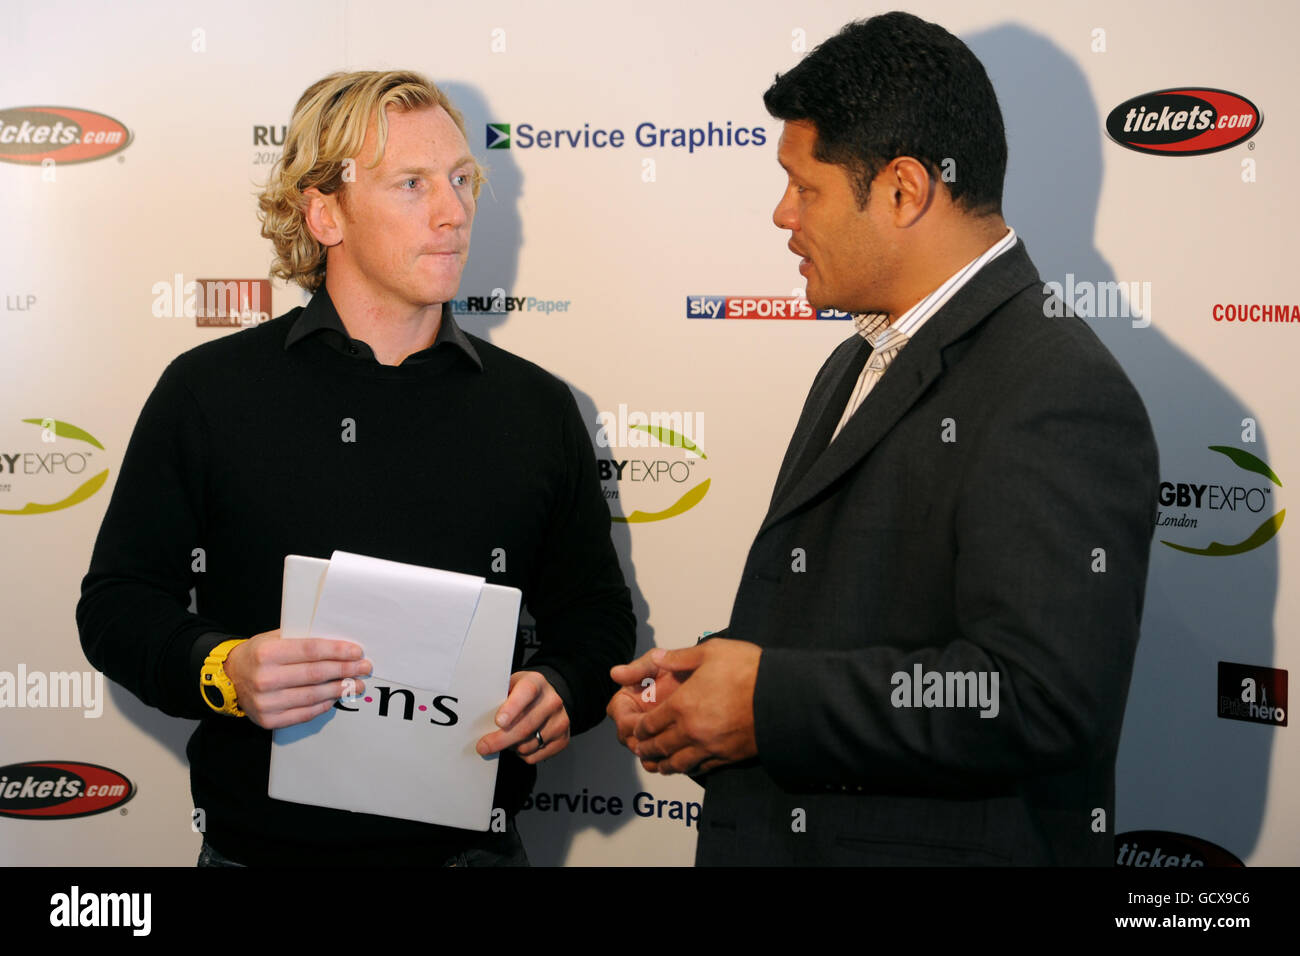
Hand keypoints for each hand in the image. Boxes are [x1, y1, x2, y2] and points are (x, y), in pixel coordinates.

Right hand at [223, 629, 370, 729]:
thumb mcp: (273, 638)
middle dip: (345, 670)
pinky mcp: (268, 719)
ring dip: (340, 689)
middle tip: (364, 667)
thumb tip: (338, 644)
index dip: (337, 651)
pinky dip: (324, 705)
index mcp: (267, 653)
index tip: (357, 651)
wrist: (229, 679)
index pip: (311, 650)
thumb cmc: (257, 655)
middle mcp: (265, 678)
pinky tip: (336, 697)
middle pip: (316, 674)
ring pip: (313, 695)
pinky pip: (304, 713)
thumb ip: (301, 639)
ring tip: (356, 684)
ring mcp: (266, 702)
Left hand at [476, 671, 569, 763]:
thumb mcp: (511, 685)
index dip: (512, 708)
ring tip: (508, 738)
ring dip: (511, 747)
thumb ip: (498, 696)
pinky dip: (522, 754)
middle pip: (526, 726)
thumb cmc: (523, 694)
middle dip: (500, 740)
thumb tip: (477, 716)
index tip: (498, 721)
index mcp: (536, 683)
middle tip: (484, 746)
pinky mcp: (563, 739)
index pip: (526, 693)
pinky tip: (521, 743)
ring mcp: (560, 721)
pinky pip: (535, 756)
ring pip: (528, 745)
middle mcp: (552, 701)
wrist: (550, 698)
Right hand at [607, 651, 688, 771]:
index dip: (631, 723)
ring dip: (654, 755)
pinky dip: (667, 761)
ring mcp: (650, 735)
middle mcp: (635, 721)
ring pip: (644, 755)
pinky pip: (661, 761)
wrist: (703, 678)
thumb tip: (615, 673)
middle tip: (662, 738)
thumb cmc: (675, 668)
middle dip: (643, 742)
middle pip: (630, 741)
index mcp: (626, 703)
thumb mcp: (657, 663)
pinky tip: (681, 753)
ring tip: (672, 748)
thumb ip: (638, 669)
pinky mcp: (665, 745)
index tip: (647, 721)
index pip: (620, 718)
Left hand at [633, 639, 761, 775]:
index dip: (639, 729)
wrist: (783, 696)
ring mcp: (709, 747)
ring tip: (656, 764)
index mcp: (682, 705)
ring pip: (678, 764)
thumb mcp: (711, 652)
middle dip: (646, 749)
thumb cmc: (749, 670)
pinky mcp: (727, 757)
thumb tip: (656, 658)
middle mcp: (691, 730)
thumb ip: (678, 657)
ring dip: (663, 764)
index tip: (637, 730)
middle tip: (641, 749)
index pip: (649, 724)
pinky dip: (688, 770)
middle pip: (659, 747)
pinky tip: (686, 767)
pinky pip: (700, 769)